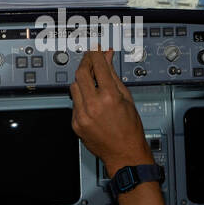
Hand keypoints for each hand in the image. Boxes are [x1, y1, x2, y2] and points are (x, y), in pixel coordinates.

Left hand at [69, 49, 152, 176]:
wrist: (124, 153)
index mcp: (109, 97)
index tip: (96, 50)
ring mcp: (82, 115)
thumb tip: (108, 59)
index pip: (98, 66)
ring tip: (91, 82)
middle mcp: (93, 105)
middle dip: (85, 63)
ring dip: (81, 81)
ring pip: (74, 87)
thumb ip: (113, 76)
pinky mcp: (76, 123)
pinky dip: (81, 98)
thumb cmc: (130, 129)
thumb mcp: (126, 98)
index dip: (96, 54)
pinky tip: (90, 101)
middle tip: (90, 60)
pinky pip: (74, 103)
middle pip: (81, 73)